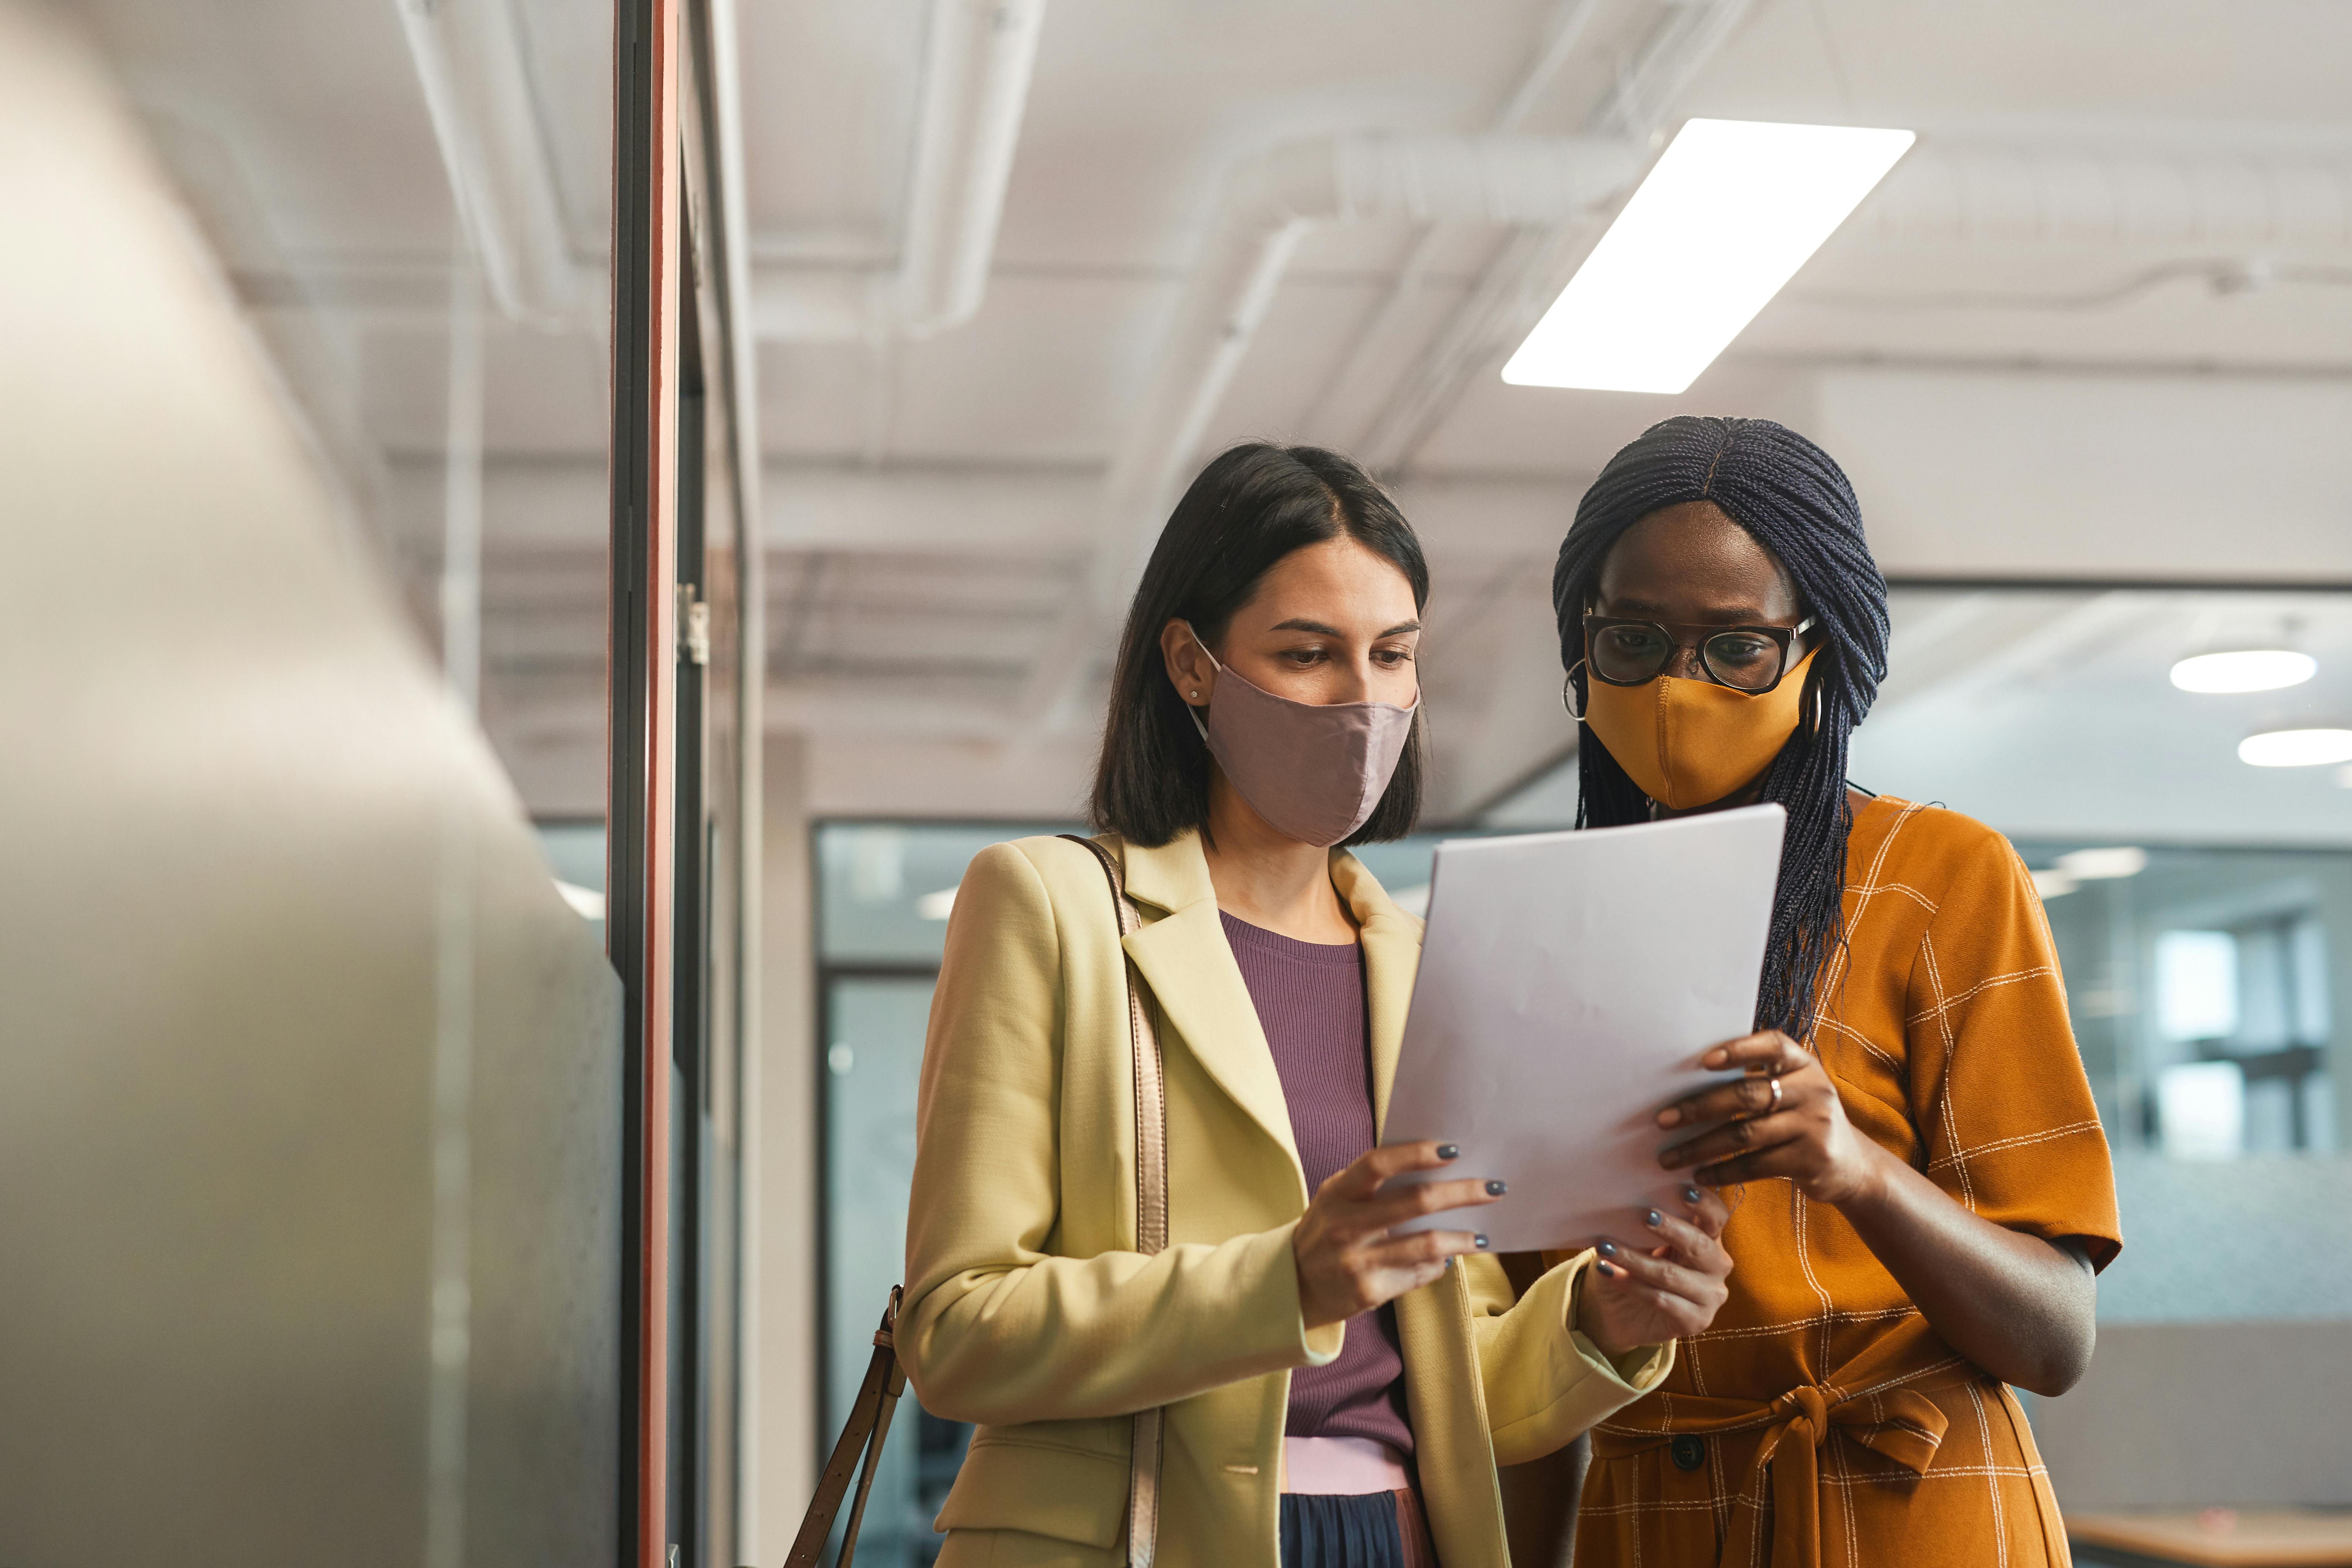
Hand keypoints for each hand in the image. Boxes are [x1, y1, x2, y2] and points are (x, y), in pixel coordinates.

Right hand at [1292, 1142, 1498, 1330]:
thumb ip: (1371, 1184)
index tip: (1453, 1149)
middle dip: (1462, 1192)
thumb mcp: (1335, 1199)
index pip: (1378, 1164)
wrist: (1291, 1287)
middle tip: (1494, 1187)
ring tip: (1480, 1235)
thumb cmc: (1326, 1231)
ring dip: (1463, 1237)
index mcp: (1337, 1193)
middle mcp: (1345, 1226)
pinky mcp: (1369, 1292)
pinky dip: (1439, 1265)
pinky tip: (1448, 1258)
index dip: (1416, 1153)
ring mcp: (1357, 1261)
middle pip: (1415, 1201)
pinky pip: (1418, 1274)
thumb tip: (1433, 1169)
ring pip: (1428, 1245)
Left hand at [1579, 1185, 1733, 1357]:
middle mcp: (1716, 1266)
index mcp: (1708, 1237)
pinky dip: (1629, 1284)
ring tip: (1605, 1246)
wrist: (1619, 1312)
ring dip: (1634, 1259)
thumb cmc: (1633, 1265)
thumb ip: (1646, 1223)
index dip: (1705, 1203)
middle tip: (1645, 1216)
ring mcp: (1709, 1296)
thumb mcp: (1640, 1240)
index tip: (1684, 1189)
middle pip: (1700, 1245)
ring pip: (1671, 1275)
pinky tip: (1607, 1271)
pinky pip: (1659, 1299)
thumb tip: (1629, 1197)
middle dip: (1671, 1229)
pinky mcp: (1695, 1321)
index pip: (1717, 1216)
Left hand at [1654, 1031, 1886, 1204]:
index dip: (1738, 1050)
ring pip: (1745, 1134)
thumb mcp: (1792, 1091)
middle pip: (1746, 1094)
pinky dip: (1723, 1172)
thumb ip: (1757, 1079)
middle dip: (1698, 1107)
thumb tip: (1686, 1079)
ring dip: (1700, 1147)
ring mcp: (1814, 1125)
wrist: (1851, 1165)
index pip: (1772, 1046)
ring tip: (1669, 1157)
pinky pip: (1756, 1165)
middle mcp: (1812, 1090)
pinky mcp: (1811, 1159)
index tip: (1702, 1060)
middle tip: (1662, 1119)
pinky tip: (1700, 1176)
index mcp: (1803, 1064)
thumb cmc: (1803, 1120)